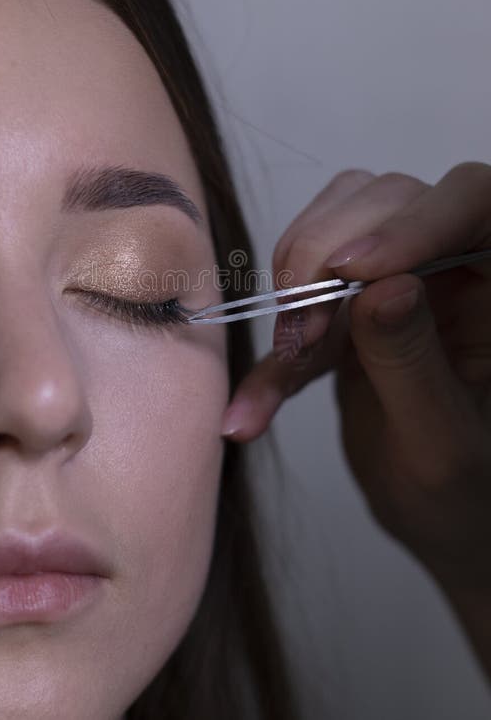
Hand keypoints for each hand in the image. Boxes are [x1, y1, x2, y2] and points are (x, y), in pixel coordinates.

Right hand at [222, 163, 490, 590]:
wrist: (440, 519)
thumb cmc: (466, 495)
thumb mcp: (442, 443)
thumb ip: (414, 363)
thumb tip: (383, 286)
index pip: (474, 202)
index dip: (413, 219)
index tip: (351, 271)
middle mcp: (456, 265)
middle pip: (387, 201)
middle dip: (328, 257)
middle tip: (302, 336)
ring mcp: (399, 278)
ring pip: (334, 224)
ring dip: (294, 287)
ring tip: (286, 362)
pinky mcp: (350, 306)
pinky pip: (299, 298)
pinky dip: (272, 352)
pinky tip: (252, 410)